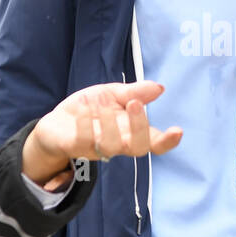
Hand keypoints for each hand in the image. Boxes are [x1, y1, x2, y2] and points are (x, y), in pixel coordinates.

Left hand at [22, 80, 181, 183]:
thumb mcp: (113, 94)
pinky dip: (85, 121)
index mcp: (130, 132)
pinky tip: (83, 106)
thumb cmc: (91, 110)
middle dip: (139, 127)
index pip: (154, 142)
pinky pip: (83, 140)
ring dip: (108, 120)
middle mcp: (117, 143)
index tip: (178, 130)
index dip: (168, 141)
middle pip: (137, 148)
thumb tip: (159, 88)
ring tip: (101, 98)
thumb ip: (134, 93)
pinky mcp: (75, 147)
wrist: (57, 122)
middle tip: (134, 103)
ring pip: (110, 146)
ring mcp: (96, 148)